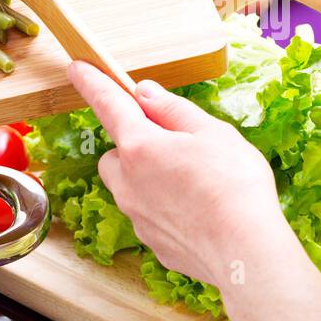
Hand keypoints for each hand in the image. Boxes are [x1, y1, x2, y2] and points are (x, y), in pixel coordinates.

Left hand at [66, 60, 294, 287]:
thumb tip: (145, 93)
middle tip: (176, 147)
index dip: (92, 83)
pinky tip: (198, 212)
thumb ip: (173, 111)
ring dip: (148, 179)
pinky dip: (165, 209)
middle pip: (117, 154)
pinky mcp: (150, 241)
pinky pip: (149, 215)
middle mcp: (127, 181)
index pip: (109, 105)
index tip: (77, 68)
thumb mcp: (212, 133)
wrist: (243, 252)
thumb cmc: (234, 186)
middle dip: (136, 146)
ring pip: (129, 187)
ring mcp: (135, 215)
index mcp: (140, 146)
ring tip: (193, 183)